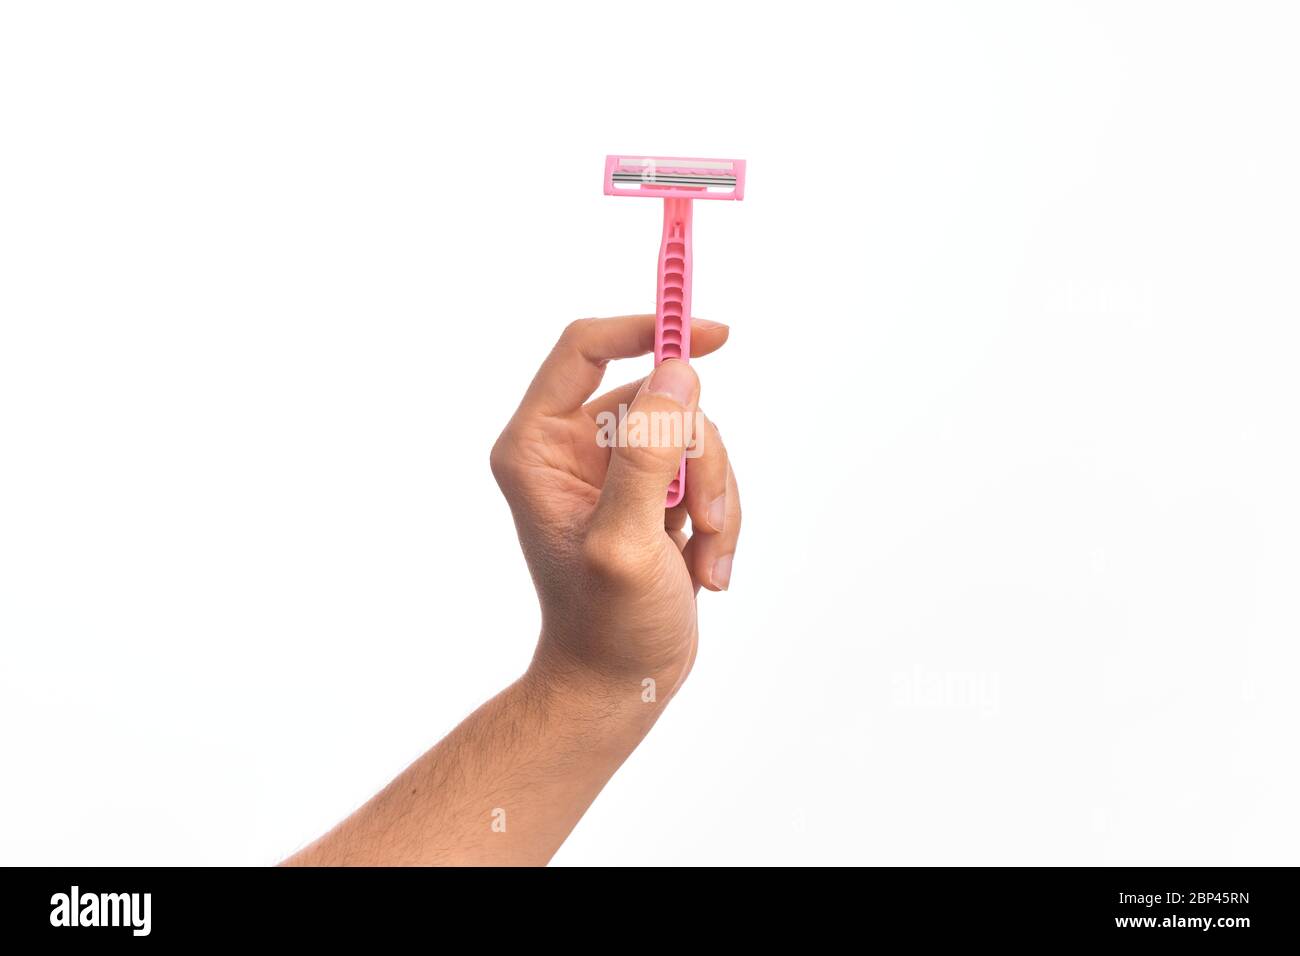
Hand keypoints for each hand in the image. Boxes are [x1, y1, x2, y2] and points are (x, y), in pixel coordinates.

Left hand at [491, 315, 741, 701]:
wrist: (620, 683)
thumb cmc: (606, 627)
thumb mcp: (625, 542)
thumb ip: (647, 455)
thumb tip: (677, 376)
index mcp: (538, 446)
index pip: (586, 347)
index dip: (647, 328)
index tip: (711, 335)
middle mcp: (570, 449)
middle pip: (659, 396)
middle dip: (696, 458)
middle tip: (698, 515)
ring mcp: (614, 471)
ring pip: (693, 434)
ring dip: (713, 495)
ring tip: (699, 554)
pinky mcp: (650, 493)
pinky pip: (705, 469)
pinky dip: (718, 516)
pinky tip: (703, 567)